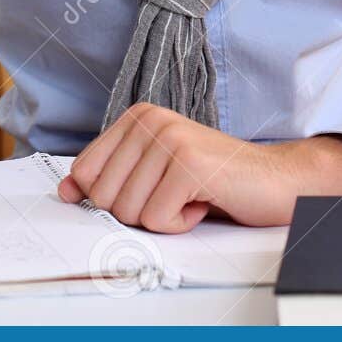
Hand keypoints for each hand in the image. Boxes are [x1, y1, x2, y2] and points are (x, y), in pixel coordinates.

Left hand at [57, 103, 341, 231]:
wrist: (276, 180)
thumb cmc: (216, 179)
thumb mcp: (155, 171)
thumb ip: (112, 176)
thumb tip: (65, 191)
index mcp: (137, 117)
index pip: (84, 172)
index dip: (103, 197)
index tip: (140, 196)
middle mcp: (149, 121)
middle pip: (104, 197)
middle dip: (139, 210)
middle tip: (175, 194)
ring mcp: (168, 139)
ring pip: (129, 212)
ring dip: (164, 217)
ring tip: (192, 195)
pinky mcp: (187, 164)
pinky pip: (158, 219)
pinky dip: (182, 223)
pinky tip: (204, 201)